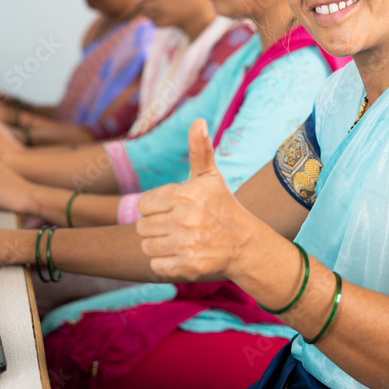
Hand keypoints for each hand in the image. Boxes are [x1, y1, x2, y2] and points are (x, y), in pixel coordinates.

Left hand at [136, 119, 250, 280]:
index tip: (174, 210)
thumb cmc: (222, 206)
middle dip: (156, 227)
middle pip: (142, 227)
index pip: (144, 205)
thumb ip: (199, 149)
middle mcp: (185, 219)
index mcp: (185, 195)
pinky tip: (182, 255)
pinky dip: (165, 263)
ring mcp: (187, 244)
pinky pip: (156, 265)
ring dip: (159, 246)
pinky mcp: (188, 266)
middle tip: (177, 227)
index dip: (156, 208)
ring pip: (147, 246)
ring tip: (179, 241)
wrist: (245, 244)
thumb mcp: (211, 176)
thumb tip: (198, 122)